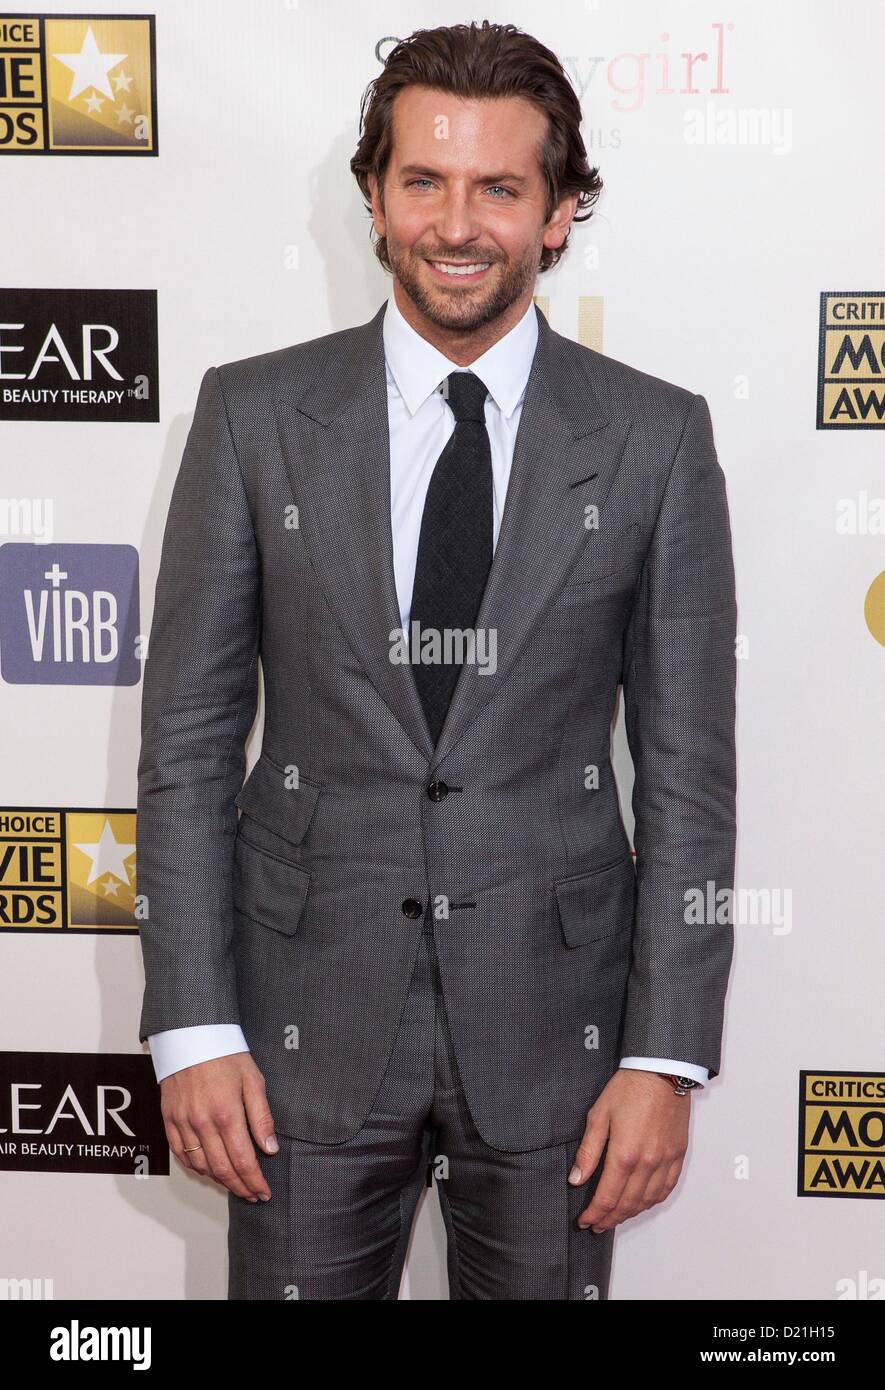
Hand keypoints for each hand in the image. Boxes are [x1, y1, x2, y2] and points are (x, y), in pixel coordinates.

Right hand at [160, 1052, 278, 1201]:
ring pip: (201, 1166)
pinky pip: (180, 1154)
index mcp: (227, 1114)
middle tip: (253, 1195)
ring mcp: (183, 1123)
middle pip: (222, 1169)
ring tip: (235, 1186)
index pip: (244, 1161)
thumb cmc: (225, 1055)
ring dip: (219, 1181)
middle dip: (240, 1187)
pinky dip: (195, 1168)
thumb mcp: (253, 1080)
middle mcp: (203, 1123)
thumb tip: (270, 1148)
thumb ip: (262, 1117)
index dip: (255, 1182)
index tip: (264, 1192)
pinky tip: (208, 1171)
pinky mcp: (169, 1119)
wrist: (191, 1035)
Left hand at [569, 1068, 689, 1231]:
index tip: (585, 1221)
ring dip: (630, 1213)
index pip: (607, 1196)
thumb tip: (576, 1178)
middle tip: (597, 1225)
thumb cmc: (629, 1088)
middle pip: (627, 1203)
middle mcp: (648, 1162)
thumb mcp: (599, 1115)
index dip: (594, 1213)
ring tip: (616, 1217)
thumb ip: (588, 1151)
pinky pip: (667, 1188)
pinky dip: (653, 1201)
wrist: (662, 1071)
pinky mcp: (678, 1155)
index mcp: (625, 1154)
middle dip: (610, 1218)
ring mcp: (666, 1160)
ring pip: (648, 1200)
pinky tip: (643, 1203)